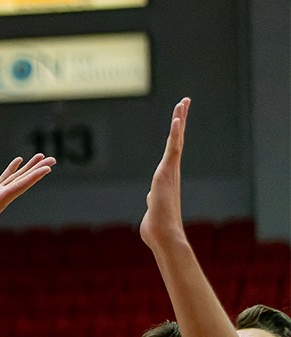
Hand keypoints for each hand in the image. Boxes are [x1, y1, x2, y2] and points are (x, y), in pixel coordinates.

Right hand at [0, 154, 55, 260]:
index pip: (19, 187)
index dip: (33, 177)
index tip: (47, 168)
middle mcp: (1, 199)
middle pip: (22, 181)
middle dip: (37, 170)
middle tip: (52, 159)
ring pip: (16, 178)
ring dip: (28, 168)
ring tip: (40, 156)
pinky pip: (4, 179)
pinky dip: (11, 169)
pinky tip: (18, 161)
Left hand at [140, 98, 189, 250]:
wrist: (164, 234)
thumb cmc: (157, 226)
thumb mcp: (153, 208)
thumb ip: (154, 199)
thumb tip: (153, 198)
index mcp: (166, 177)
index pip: (171, 150)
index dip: (175, 134)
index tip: (178, 120)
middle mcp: (170, 171)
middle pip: (176, 140)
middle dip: (180, 120)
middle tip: (184, 102)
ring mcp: (169, 171)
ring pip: (175, 140)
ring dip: (178, 121)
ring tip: (182, 103)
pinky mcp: (167, 173)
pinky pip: (173, 150)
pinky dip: (175, 134)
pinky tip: (177, 121)